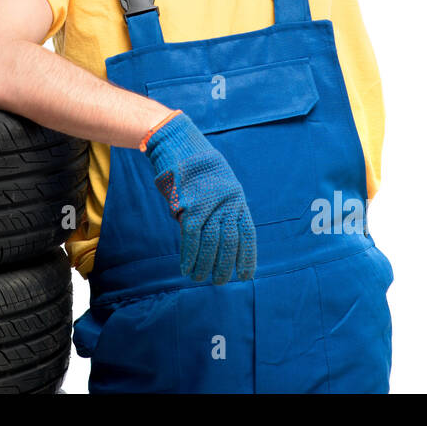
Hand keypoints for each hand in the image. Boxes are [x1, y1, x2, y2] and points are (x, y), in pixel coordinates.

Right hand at [142, 111, 256, 283]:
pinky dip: (189, 255)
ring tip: (201, 278)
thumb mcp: (218, 187)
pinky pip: (191, 237)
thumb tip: (217, 240)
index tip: (246, 276)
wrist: (179, 144)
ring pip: (210, 243)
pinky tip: (187, 268)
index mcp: (237, 199)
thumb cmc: (198, 167)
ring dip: (205, 265)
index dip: (247, 257)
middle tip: (220, 282)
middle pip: (229, 242)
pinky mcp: (189, 204)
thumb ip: (220, 210)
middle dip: (225, 266)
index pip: (247, 234)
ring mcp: (208, 204)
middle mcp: (227, 203)